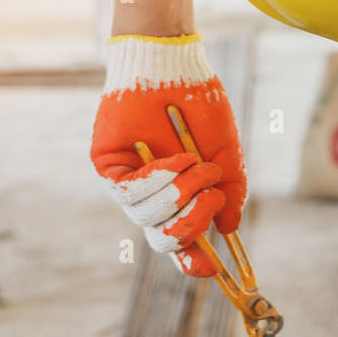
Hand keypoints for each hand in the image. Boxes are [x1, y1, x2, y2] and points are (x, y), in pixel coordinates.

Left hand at [90, 34, 246, 274]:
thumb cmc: (201, 106)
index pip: (180, 240)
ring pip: (148, 219)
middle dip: (191, 225)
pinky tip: (176, 158)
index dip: (193, 261)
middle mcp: (150, 193)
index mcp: (178, 194)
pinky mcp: (107, 166)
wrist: (174, 67)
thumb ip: (229, 193)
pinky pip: (129, 194)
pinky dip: (158, 180)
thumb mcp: (225, 155)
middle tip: (211, 198)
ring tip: (197, 164)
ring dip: (181, 194)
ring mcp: (127, 181)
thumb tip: (229, 230)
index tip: (212, 270)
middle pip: (163, 238)